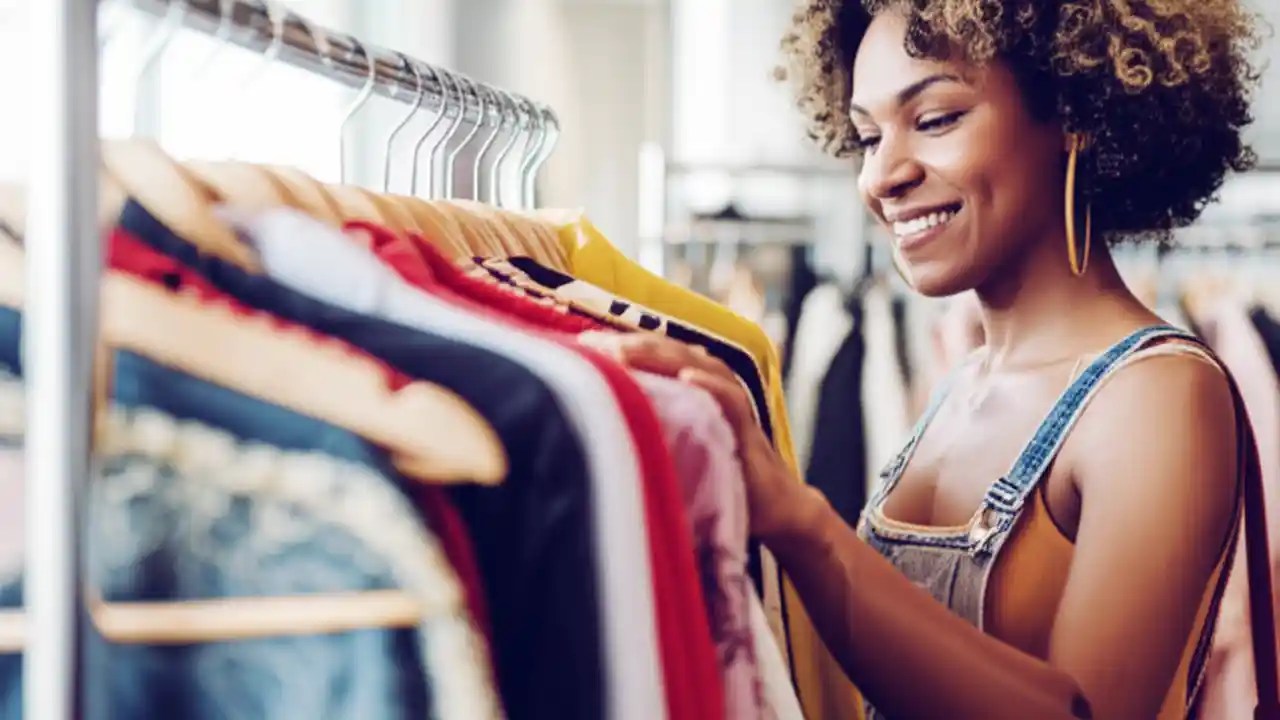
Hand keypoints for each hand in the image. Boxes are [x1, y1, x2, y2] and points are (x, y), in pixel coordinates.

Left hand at [578, 331, 824, 542]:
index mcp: (695, 389)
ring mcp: (732, 407)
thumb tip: (594, 429)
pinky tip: (688, 377)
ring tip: (623, 350)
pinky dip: (711, 386)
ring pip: (698, 366)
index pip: (656, 356)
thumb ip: (649, 432)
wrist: (776, 509)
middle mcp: (713, 388)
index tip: (580, 343)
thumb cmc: (721, 477)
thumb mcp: (678, 450)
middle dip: (630, 344)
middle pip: (671, 353)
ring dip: (661, 356)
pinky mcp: (749, 430)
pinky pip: (731, 400)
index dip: (621, 346)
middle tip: (590, 342)